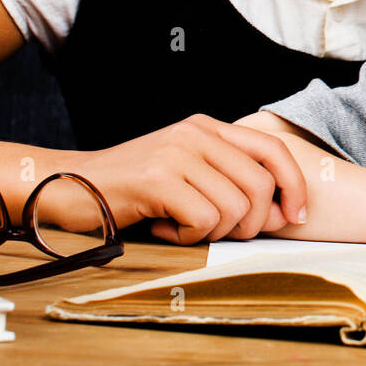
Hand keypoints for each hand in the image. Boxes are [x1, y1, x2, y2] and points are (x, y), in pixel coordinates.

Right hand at [44, 114, 308, 244]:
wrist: (70, 186)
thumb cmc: (132, 189)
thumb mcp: (184, 171)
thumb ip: (228, 181)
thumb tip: (281, 214)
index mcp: (207, 128)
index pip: (272, 150)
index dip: (294, 185)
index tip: (295, 216)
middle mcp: (196, 134)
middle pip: (260, 186)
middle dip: (252, 223)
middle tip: (221, 234)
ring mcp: (177, 154)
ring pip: (235, 209)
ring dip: (214, 233)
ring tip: (182, 226)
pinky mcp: (158, 180)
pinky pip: (205, 221)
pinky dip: (189, 238)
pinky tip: (165, 229)